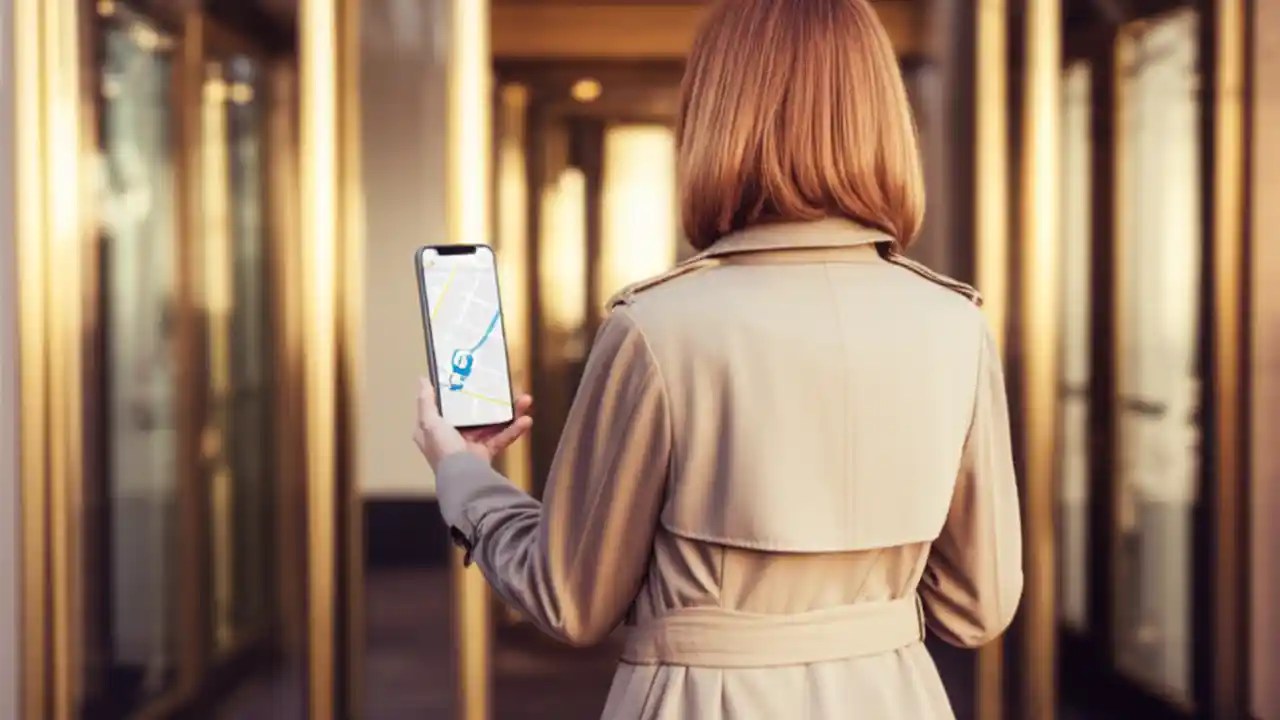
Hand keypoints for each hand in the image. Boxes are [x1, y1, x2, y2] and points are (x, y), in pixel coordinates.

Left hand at [413, 378, 532, 470]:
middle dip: (489, 401)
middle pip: (472, 414)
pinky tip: (526, 419)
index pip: (443, 409)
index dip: (454, 395)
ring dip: (509, 412)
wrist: (463, 477)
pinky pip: (501, 438)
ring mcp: (470, 446)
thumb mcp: (429, 422)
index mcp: (434, 431)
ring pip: (491, 424)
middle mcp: (451, 438)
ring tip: (524, 400)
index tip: (467, 380)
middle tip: (503, 388)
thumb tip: (422, 380)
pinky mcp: (486, 454)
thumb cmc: (443, 449)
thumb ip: (426, 402)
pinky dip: (514, 430)